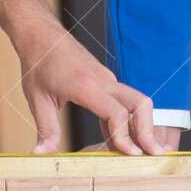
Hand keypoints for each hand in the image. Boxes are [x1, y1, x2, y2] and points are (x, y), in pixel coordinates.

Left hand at [14, 21, 163, 155]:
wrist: (42, 35)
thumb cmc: (38, 63)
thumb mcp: (36, 99)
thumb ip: (46, 129)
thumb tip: (41, 154)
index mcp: (85, 85)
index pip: (116, 112)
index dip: (125, 136)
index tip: (130, 154)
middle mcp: (103, 80)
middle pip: (140, 104)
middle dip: (149, 130)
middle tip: (154, 154)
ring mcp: (107, 80)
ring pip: (137, 102)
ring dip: (143, 126)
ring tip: (142, 152)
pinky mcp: (106, 81)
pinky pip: (124, 103)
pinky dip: (128, 122)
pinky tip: (120, 141)